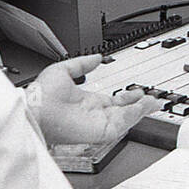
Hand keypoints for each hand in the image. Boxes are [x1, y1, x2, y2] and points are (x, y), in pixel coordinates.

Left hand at [26, 55, 162, 145]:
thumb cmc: (42, 95)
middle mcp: (94, 114)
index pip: (114, 102)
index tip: (139, 91)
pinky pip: (122, 124)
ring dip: (140, 110)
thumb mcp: (64, 70)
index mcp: (88, 102)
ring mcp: (98, 123)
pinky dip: (134, 115)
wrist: (36, 109)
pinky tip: (141, 106)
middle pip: (124, 112)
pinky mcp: (100, 131)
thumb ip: (82, 64)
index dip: (128, 97)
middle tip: (153, 99)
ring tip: (152, 101)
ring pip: (126, 119)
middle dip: (140, 106)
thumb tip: (95, 57)